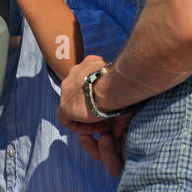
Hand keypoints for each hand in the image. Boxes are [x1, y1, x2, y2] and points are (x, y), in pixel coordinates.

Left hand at [59, 55, 134, 176]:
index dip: (97, 95)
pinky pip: (67, 120)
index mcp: (88, 64)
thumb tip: (126, 109)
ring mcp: (67, 89)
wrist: (114, 86)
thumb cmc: (124, 83)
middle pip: (78, 93)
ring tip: (103, 125)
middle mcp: (74, 73)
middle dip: (90, 106)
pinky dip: (80, 126)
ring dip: (87, 118)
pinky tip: (95, 128)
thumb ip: (119, 94)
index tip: (110, 105)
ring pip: (72, 107)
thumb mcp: (121, 85)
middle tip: (106, 117)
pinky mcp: (65, 105)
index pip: (87, 80)